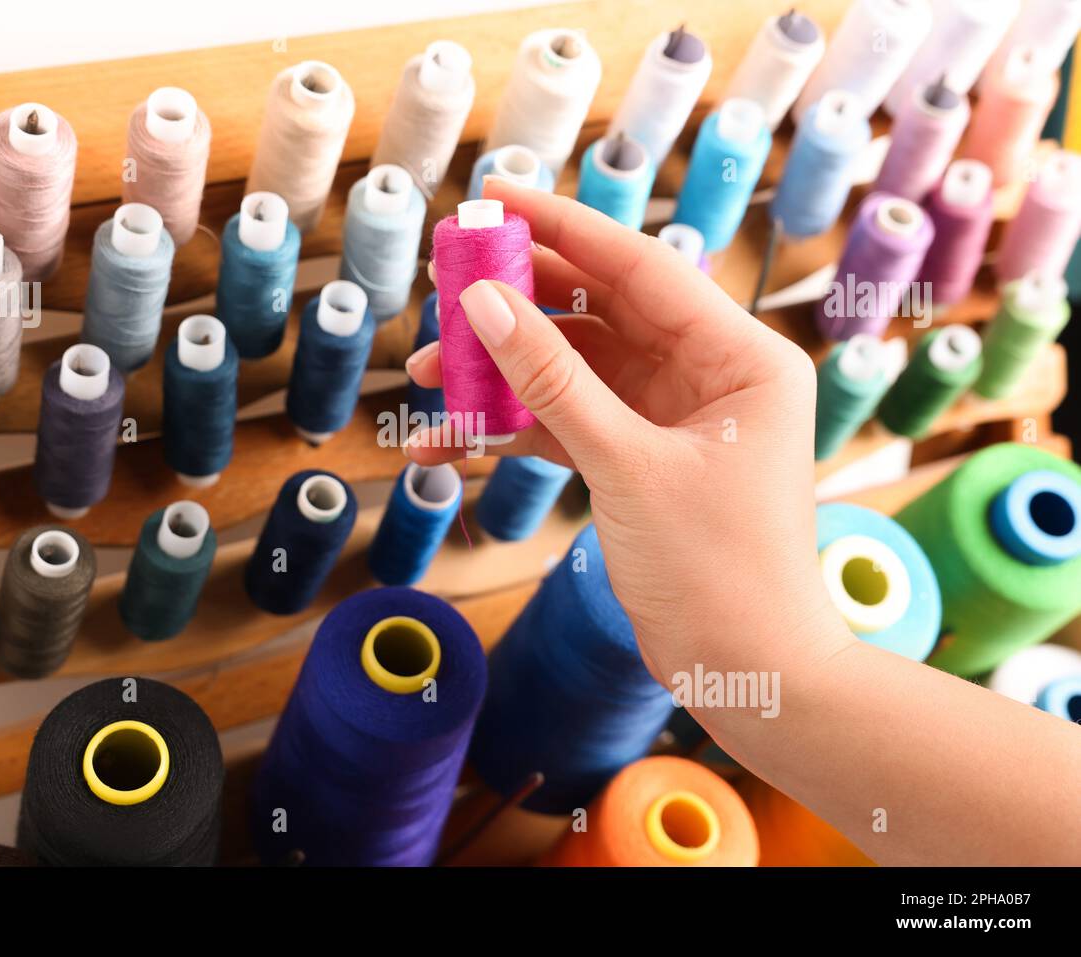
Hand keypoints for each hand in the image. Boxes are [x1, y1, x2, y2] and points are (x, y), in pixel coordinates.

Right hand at [407, 177, 852, 681]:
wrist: (749, 676)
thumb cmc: (720, 573)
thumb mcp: (626, 465)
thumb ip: (553, 380)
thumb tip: (484, 303)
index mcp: (739, 358)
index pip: (640, 267)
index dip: (563, 231)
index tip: (495, 200)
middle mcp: (707, 377)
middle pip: (598, 314)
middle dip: (517, 309)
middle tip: (444, 295)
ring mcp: (669, 421)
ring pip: (572, 372)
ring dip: (502, 376)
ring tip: (429, 379)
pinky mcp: (638, 463)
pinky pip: (567, 425)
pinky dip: (514, 430)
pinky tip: (451, 443)